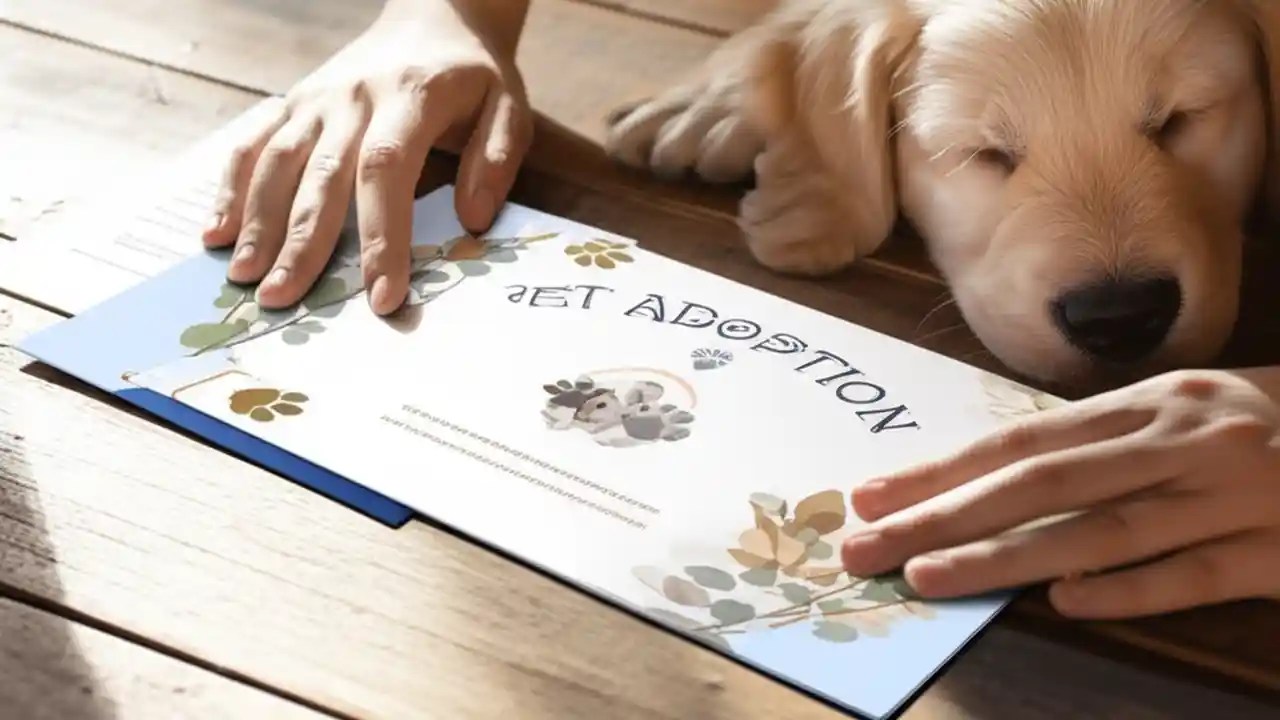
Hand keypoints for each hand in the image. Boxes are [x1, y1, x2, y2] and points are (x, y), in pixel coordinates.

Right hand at [202, 4, 531, 314]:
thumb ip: (497, 160)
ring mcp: (315, 99)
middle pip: (321, 176)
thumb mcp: (507, 107)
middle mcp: (353, 98)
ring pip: (277, 162)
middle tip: (282, 299)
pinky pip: (251, 143)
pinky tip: (217, 233)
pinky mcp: (292, 102)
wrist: (434, 15)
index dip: (381, 236)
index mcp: (410, 97)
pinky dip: (229, 187)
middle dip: (301, 243)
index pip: (386, 171)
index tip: (382, 295)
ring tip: (244, 276)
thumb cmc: (472, 75)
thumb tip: (474, 220)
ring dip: (257, 222)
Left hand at [842, 369, 1279, 618]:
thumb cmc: (1267, 429)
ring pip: (1102, 528)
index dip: (942, 469)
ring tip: (930, 579)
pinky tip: (1067, 602)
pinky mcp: (1279, 550)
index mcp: (1151, 404)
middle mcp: (1181, 440)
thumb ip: (1103, 445)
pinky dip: (1130, 588)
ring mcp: (1232, 494)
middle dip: (943, 514)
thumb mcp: (1185, 417)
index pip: (1023, 440)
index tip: (869, 495)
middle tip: (866, 547)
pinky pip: (1194, 570)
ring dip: (1007, 556)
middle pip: (1042, 481)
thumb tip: (998, 480)